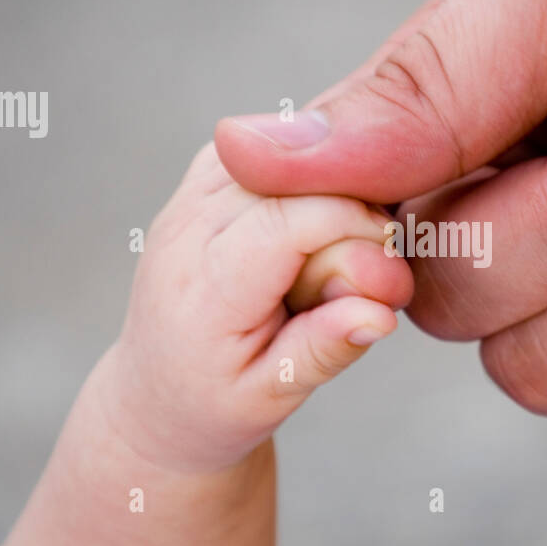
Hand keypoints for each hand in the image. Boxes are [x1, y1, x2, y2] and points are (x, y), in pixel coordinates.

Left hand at [110, 143, 411, 472]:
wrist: (157, 392)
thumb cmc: (215, 402)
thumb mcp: (272, 398)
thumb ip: (324, 350)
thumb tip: (379, 315)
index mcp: (202, 290)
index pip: (288, 221)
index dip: (357, 232)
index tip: (390, 274)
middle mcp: (186, 228)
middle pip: (298, 178)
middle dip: (352, 217)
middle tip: (362, 282)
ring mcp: (189, 194)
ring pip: (290, 148)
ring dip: (333, 194)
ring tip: (333, 259)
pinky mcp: (204, 176)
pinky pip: (277, 144)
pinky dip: (313, 178)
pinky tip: (317, 228)